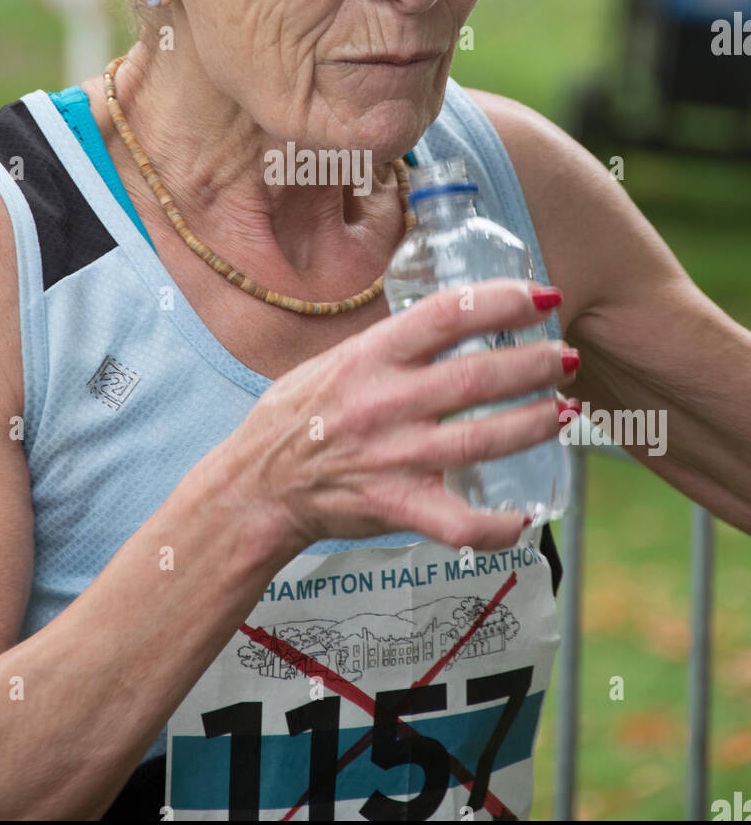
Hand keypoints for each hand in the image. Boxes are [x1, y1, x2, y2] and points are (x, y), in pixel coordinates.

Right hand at [226, 278, 579, 554]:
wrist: (257, 486)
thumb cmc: (298, 417)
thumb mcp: (337, 361)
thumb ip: (392, 346)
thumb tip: (455, 320)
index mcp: (369, 356)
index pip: (447, 315)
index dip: (503, 301)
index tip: (542, 298)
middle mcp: (383, 403)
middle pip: (477, 376)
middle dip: (534, 364)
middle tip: (565, 357)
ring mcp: (392, 457)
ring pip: (482, 441)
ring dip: (535, 425)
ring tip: (567, 413)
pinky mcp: (395, 507)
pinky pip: (459, 523)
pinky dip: (498, 525)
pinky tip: (524, 514)